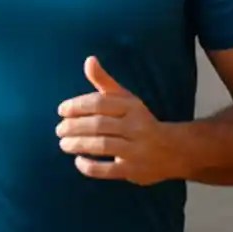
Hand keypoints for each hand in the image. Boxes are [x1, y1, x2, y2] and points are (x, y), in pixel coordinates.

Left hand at [56, 55, 177, 185]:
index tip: (61, 110)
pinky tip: (78, 161)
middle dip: (74, 127)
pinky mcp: (134, 171)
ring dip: (78, 144)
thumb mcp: (126, 99)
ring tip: (63, 143)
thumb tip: (89, 60)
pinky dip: (89, 166)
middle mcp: (136, 127)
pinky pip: (107, 170)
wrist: (174, 150)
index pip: (100, 102)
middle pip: (98, 125)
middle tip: (58, 130)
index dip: (77, 105)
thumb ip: (105, 82)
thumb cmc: (140, 121)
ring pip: (102, 146)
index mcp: (132, 106)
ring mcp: (136, 150)